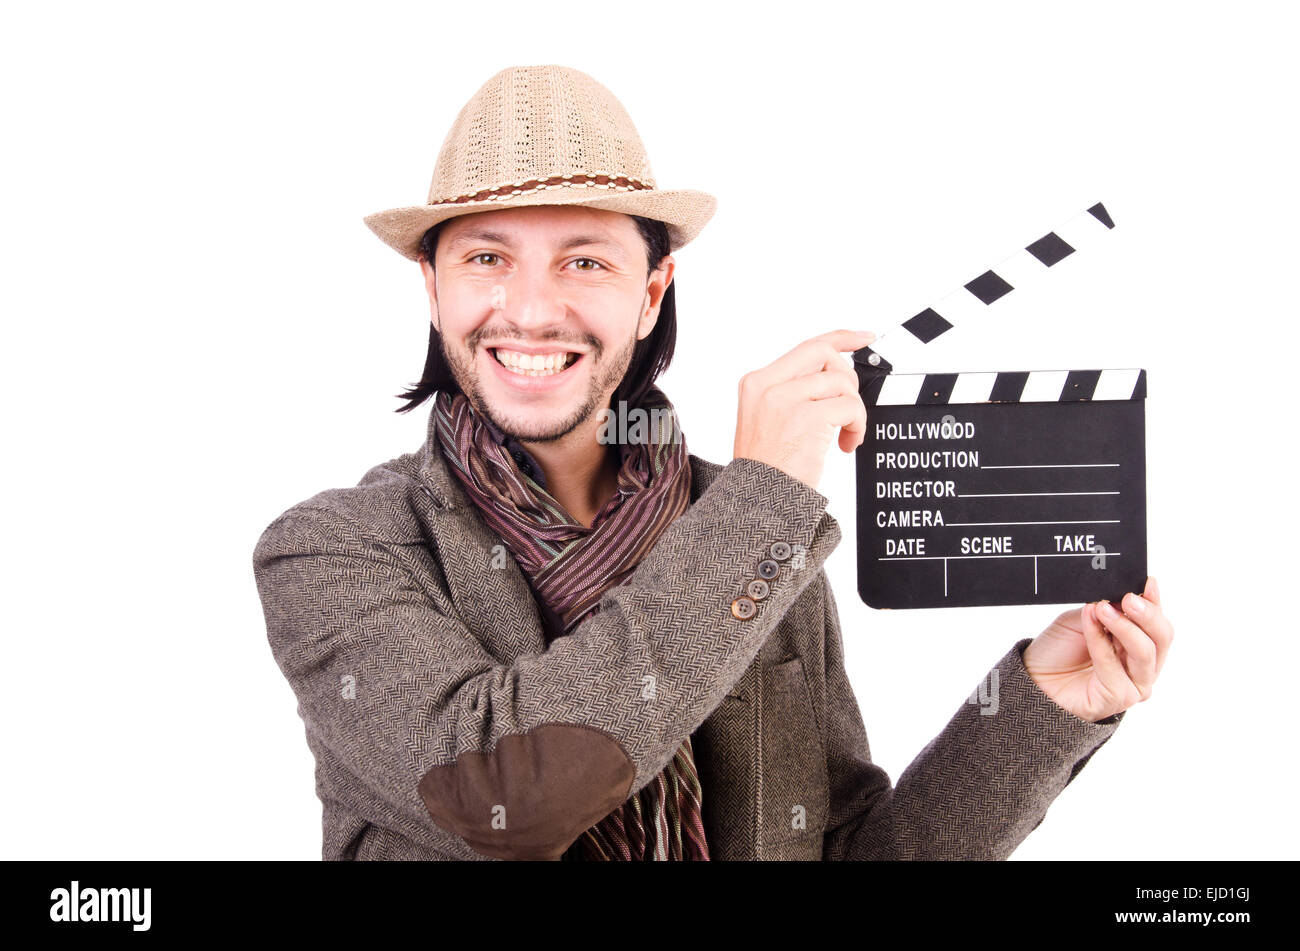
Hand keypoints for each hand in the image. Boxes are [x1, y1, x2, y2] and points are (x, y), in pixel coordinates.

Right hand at [732, 329, 873, 490]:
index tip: (864, 337)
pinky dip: (857, 425)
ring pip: (842, 383)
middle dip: (847, 379)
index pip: (806, 346)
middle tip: (846, 407)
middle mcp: (768, 386)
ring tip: (843, 434)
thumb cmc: (766, 466)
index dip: (840, 338)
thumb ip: (792, 392)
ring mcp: (785, 400)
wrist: (756, 499)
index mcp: (757, 382)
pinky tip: (845, 444)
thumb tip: (833, 376)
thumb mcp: (766, 419)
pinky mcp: (806, 418)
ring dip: (853, 410)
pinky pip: (850, 407)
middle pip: (825, 354)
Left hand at [1022, 576, 1173, 722]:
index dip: (1155, 601)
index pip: (1156, 621)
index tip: (1148, 582)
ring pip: (1145, 653)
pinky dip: (1101, 644)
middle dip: (1148, 615)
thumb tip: (1121, 596)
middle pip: (1161, 638)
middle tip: (1129, 598)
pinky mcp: (1118, 698)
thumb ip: (1103, 609)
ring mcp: (1133, 683)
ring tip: (1102, 609)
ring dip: (1125, 627)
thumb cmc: (1058, 650)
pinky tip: (1090, 627)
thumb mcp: (1080, 619)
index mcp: (1136, 642)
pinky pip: (1115, 668)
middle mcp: (1141, 664)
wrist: (1033, 677)